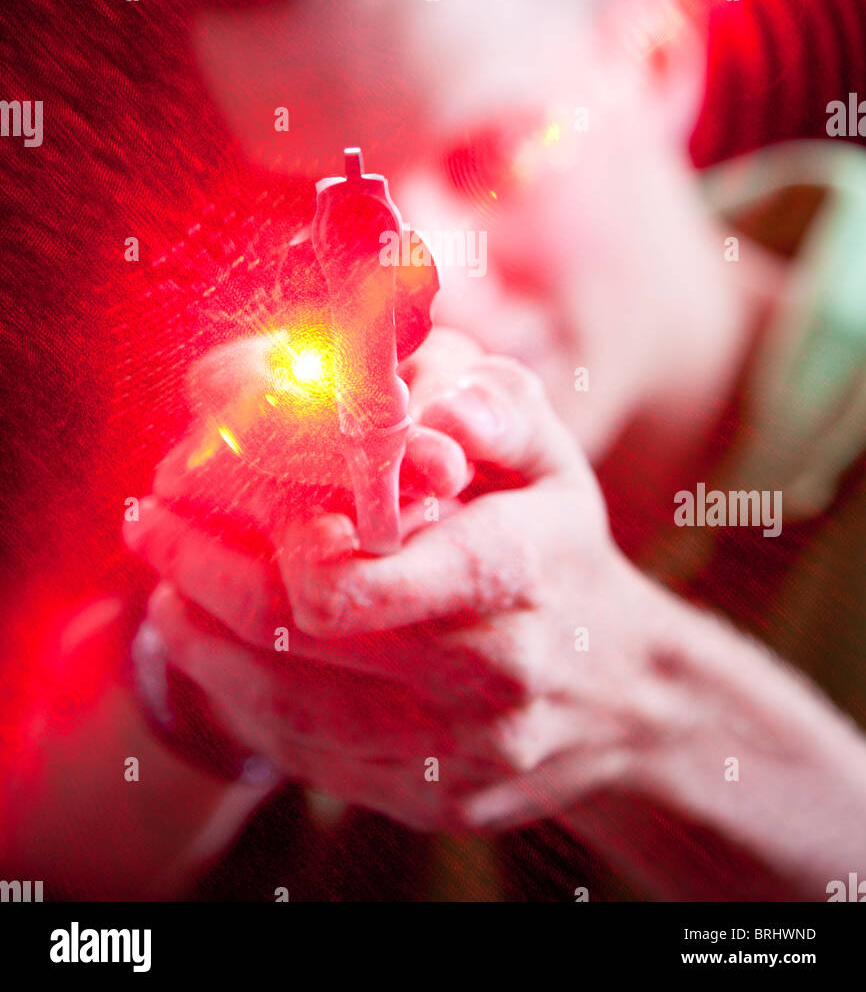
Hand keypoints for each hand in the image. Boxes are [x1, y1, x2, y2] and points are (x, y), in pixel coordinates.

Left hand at [126, 329, 660, 830]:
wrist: (622, 690)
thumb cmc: (560, 549)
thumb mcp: (551, 460)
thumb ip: (497, 409)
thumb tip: (438, 406)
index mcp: (517, 573)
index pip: (354, 573)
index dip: (273, 530)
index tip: (229, 475)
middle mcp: (492, 677)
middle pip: (298, 636)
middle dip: (203, 570)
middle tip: (151, 519)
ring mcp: (462, 756)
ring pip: (287, 711)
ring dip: (201, 642)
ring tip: (162, 585)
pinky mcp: (434, 803)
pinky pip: (309, 760)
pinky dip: (241, 700)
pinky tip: (210, 649)